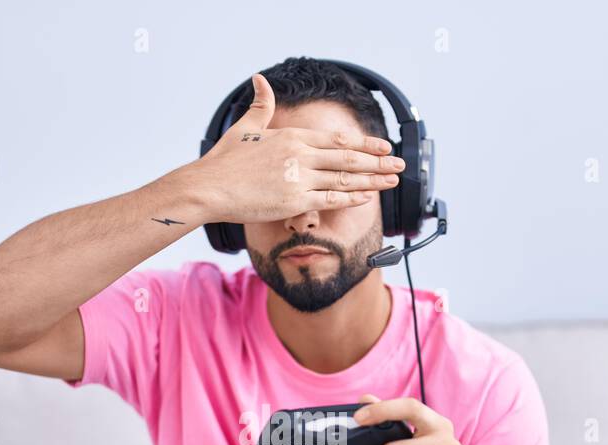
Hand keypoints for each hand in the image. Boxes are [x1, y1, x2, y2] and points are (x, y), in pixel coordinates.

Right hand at [189, 73, 404, 223]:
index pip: (337, 138)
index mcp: (292, 136)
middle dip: (378, 162)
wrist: (208, 187)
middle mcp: (300, 155)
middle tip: (399, 164)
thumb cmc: (224, 160)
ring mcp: (299, 178)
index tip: (383, 146)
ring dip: (372, 180)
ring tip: (392, 181)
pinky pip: (330, 199)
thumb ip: (260, 105)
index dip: (364, 143)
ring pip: (345, 179)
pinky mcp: (294, 201)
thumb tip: (260, 80)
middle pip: (348, 157)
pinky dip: (351, 197)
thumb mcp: (245, 126)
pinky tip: (368, 197)